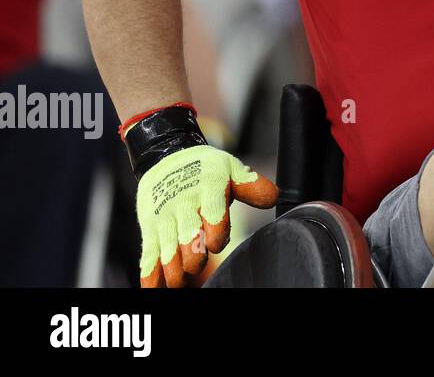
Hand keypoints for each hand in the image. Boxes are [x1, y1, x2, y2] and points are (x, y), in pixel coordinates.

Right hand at [136, 145, 277, 287]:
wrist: (168, 157)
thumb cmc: (206, 169)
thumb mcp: (230, 169)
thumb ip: (250, 186)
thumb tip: (273, 197)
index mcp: (208, 189)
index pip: (212, 211)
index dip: (215, 230)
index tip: (216, 244)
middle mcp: (184, 205)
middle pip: (186, 235)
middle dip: (192, 254)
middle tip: (197, 265)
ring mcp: (165, 219)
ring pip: (167, 248)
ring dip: (171, 268)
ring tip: (178, 283)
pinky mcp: (150, 229)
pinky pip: (148, 254)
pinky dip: (150, 273)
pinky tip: (153, 288)